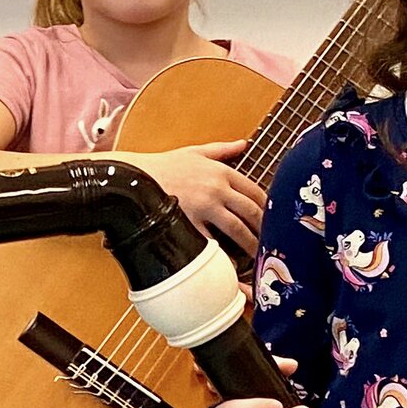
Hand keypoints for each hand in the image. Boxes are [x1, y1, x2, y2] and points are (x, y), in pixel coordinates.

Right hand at [138, 142, 264, 255]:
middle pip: (251, 210)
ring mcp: (204, 207)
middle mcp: (217, 189)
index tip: (272, 218)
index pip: (254, 190)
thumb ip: (222, 149)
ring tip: (257, 255)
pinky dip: (222, 255)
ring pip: (237, 228)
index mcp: (221, 171)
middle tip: (270, 240)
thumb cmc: (162, 166)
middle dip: (264, 228)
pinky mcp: (189, 223)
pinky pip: (210, 242)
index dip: (267, 207)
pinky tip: (229, 264)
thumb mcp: (195, 151)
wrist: (134, 176)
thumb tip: (242, 144)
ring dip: (251, 243)